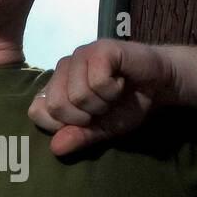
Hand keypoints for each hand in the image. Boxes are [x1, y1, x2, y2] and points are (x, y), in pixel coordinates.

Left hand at [27, 39, 175, 154]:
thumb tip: (55, 148)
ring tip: (113, 93)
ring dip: (102, 103)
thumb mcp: (102, 130)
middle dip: (85, 117)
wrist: (160, 84)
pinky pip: (98, 81)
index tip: (86, 120)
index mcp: (56, 86)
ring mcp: (80, 55)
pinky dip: (113, 90)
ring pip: (77, 94)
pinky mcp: (100, 48)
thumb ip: (79, 137)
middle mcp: (63, 68)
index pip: (37, 111)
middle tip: (103, 107)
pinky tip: (121, 81)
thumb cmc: (128, 105)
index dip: (63, 125)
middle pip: (56, 105)